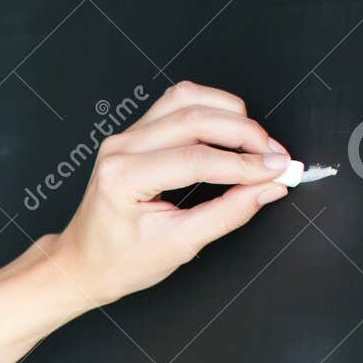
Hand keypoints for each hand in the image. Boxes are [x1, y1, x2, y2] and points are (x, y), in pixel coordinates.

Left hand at [49, 80, 290, 306]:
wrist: (82, 263)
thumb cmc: (118, 260)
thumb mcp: (178, 245)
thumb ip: (228, 213)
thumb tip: (269, 188)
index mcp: (124, 177)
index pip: (196, 159)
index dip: (245, 164)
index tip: (280, 170)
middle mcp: (120, 148)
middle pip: (193, 118)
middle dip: (245, 133)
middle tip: (276, 156)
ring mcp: (125, 136)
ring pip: (185, 99)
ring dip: (229, 113)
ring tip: (257, 142)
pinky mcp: (134, 134)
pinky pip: (175, 105)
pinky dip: (210, 110)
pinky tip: (231, 131)